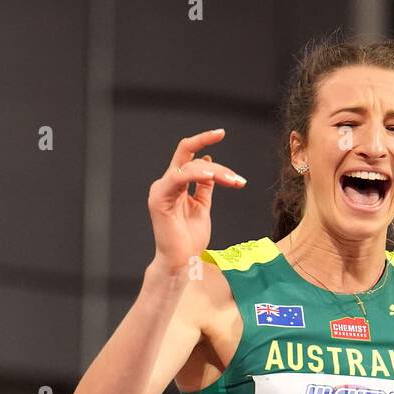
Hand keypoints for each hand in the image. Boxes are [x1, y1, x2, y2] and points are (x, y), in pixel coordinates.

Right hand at [146, 128, 246, 272]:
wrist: (181, 261)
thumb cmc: (190, 239)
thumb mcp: (202, 206)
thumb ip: (204, 186)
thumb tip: (210, 163)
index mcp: (175, 184)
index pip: (187, 154)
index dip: (203, 140)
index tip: (221, 132)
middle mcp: (166, 183)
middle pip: (186, 152)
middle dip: (205, 142)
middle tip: (229, 154)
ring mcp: (161, 190)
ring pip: (189, 165)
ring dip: (215, 171)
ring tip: (234, 181)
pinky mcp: (159, 199)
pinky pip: (178, 177)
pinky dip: (196, 173)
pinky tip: (213, 175)